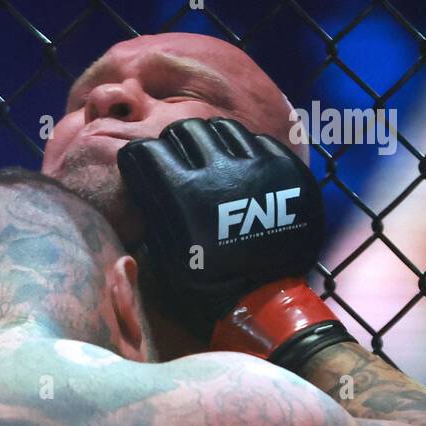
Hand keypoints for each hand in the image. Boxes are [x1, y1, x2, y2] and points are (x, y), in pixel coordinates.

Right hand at [117, 116, 324, 326]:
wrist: (267, 296)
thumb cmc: (211, 283)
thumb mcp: (169, 256)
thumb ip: (155, 213)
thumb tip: (143, 182)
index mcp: (186, 195)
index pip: (149, 152)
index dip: (140, 158)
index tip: (141, 164)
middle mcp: (220, 170)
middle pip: (187, 130)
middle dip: (174, 143)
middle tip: (175, 159)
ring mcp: (257, 164)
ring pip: (223, 128)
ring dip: (210, 141)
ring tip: (210, 160)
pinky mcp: (285, 166)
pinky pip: (257, 140)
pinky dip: (243, 151)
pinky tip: (240, 169)